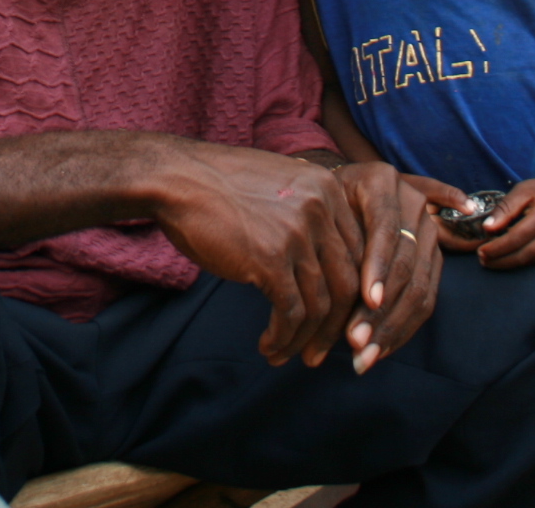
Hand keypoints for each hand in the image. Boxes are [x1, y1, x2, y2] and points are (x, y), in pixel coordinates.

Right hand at [147, 141, 367, 367]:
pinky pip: (291, 313)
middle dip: (336, 326)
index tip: (337, 321)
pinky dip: (283, 338)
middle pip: (348, 283)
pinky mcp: (271, 259)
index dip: (352, 295)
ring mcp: (297, 234)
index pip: (359, 253)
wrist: (175, 178)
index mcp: (328, 188)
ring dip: (305, 339)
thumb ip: (309, 212)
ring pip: (320, 304)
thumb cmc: (219, 184)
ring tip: (287, 355)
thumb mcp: (279, 183)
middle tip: (320, 352)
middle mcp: (321, 209)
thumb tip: (322, 258)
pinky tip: (269, 347)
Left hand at [329, 162, 459, 372]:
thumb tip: (337, 292)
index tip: (368, 300)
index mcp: (382, 181)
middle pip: (405, 263)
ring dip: (392, 328)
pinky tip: (381, 350)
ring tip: (364, 356)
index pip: (385, 227)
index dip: (378, 265)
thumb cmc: (319, 201)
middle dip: (381, 308)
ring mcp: (428, 232)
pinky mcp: (434, 259)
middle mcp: (413, 202)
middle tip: (355, 342)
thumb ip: (332, 238)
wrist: (340, 191)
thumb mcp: (320, 206)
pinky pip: (427, 299)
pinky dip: (403, 328)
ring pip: (420, 287)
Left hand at [474, 175, 534, 268]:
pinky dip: (525, 259)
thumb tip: (487, 228)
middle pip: (522, 256)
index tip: (480, 252)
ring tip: (493, 260)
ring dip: (510, 263)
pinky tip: (513, 254)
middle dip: (500, 261)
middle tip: (483, 260)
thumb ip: (505, 208)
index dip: (496, 248)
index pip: (514, 239)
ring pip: (531, 261)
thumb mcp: (523, 190)